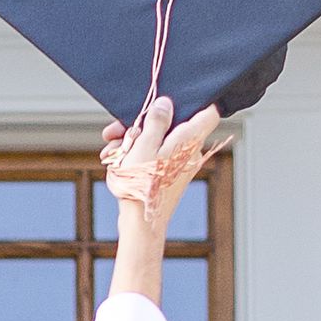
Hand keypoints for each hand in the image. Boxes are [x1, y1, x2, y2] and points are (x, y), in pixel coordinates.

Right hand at [98, 96, 221, 308]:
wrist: (141, 224)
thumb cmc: (143, 185)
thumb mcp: (145, 144)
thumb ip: (156, 120)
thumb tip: (165, 103)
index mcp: (190, 138)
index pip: (208, 110)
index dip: (195, 99)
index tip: (177, 96)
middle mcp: (190, 150)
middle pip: (172, 124)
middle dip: (144, 123)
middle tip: (118, 128)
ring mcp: (181, 164)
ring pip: (159, 140)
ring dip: (134, 141)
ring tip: (111, 150)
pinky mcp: (169, 175)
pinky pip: (156, 156)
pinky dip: (138, 155)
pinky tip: (117, 160)